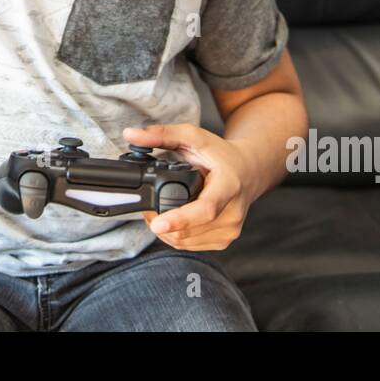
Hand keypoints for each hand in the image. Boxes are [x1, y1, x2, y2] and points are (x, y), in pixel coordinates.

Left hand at [124, 124, 254, 250]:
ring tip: (161, 211)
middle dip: (160, 222)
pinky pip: (191, 245)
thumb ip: (162, 135)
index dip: (180, 218)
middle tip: (147, 208)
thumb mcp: (194, 137)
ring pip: (185, 241)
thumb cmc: (221, 155)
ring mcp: (230, 230)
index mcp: (229, 186)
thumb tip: (130, 134)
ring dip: (166, 231)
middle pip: (188, 229)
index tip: (157, 223)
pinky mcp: (225, 241)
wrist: (249, 172)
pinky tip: (175, 220)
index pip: (205, 209)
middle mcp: (233, 212)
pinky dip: (176, 236)